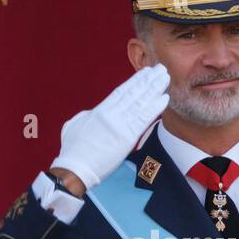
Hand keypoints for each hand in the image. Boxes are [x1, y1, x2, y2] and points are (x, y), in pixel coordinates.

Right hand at [50, 63, 170, 190]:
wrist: (76, 168)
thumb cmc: (73, 149)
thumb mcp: (75, 124)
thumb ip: (88, 115)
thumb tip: (95, 113)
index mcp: (100, 110)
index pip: (122, 91)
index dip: (135, 81)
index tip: (146, 73)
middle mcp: (112, 114)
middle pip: (134, 93)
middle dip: (149, 80)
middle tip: (161, 69)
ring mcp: (120, 125)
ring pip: (141, 103)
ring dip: (155, 89)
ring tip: (165, 78)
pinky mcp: (128, 138)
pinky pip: (144, 120)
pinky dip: (155, 108)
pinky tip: (164, 98)